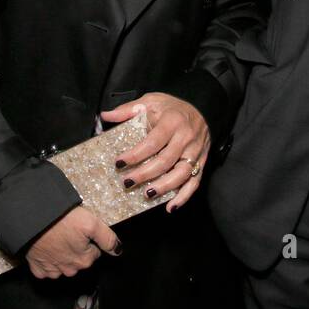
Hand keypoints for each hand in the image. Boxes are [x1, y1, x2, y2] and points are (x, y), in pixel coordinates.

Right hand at [26, 206, 118, 278]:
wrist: (32, 220)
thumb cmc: (62, 220)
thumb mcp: (91, 222)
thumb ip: (108, 239)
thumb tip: (118, 251)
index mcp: (84, 260)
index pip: (94, 253)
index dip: (89, 241)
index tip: (81, 231)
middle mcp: (69, 270)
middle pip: (79, 260)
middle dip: (76, 248)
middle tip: (68, 232)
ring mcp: (52, 271)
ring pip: (63, 265)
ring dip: (62, 255)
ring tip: (56, 237)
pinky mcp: (37, 268)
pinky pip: (46, 269)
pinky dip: (47, 260)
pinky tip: (46, 247)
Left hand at [102, 93, 210, 212]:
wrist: (202, 108)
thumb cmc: (172, 107)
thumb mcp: (151, 101)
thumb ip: (128, 109)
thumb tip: (106, 115)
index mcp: (172, 121)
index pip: (153, 142)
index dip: (136, 154)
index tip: (119, 162)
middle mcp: (186, 137)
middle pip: (166, 160)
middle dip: (145, 174)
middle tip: (127, 182)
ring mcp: (196, 152)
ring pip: (182, 174)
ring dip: (164, 187)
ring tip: (146, 194)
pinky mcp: (201, 162)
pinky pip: (195, 182)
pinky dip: (184, 196)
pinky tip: (170, 206)